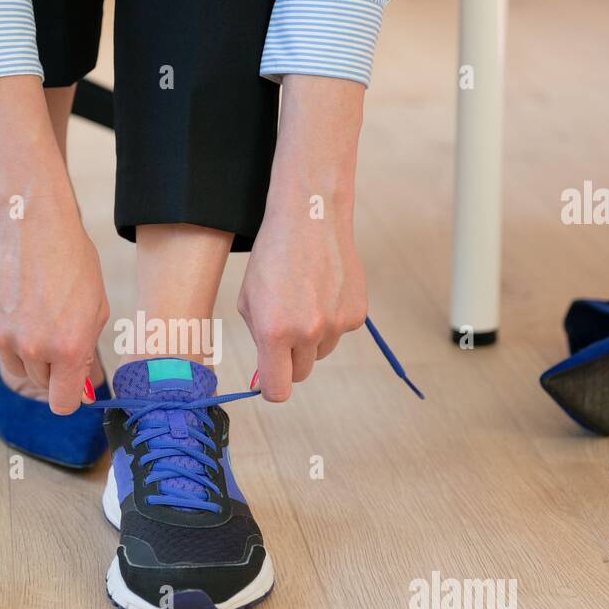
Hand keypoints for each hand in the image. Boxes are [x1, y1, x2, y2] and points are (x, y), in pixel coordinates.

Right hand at [0, 77, 108, 414]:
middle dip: (50, 369)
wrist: (31, 226)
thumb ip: (86, 354)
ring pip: (15, 368)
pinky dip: (6, 332)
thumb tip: (82, 388)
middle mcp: (33, 349)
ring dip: (27, 355)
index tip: (71, 383)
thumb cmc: (71, 263)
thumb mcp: (95, 310)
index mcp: (68, 349)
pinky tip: (16, 302)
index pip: (63, 404)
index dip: (69, 395)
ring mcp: (2, 338)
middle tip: (56, 334)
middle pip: (40, 384)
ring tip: (37, 318)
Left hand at [237, 76, 368, 401]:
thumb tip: (264, 377)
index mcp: (274, 331)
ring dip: (311, 338)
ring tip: (303, 301)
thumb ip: (258, 340)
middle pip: (300, 373)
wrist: (309, 219)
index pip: (277, 389)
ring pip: (320, 352)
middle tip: (284, 330)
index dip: (271, 386)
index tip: (268, 378)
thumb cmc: (272, 258)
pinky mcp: (357, 315)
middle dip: (289, 360)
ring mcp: (337, 324)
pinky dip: (331, 320)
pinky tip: (322, 292)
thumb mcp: (251, 300)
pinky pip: (340, 333)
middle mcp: (308, 332)